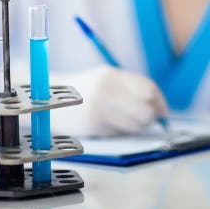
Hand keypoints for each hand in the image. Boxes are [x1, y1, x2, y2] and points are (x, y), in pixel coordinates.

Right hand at [50, 65, 168, 136]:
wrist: (47, 99)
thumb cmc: (82, 91)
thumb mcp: (103, 80)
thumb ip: (127, 89)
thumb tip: (157, 108)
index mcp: (111, 75)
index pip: (148, 89)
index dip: (159, 103)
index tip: (162, 112)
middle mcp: (106, 90)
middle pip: (144, 110)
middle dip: (149, 118)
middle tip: (147, 121)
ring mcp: (99, 108)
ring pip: (134, 125)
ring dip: (135, 127)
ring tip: (125, 123)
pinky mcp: (92, 124)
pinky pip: (118, 132)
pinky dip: (119, 132)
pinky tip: (109, 126)